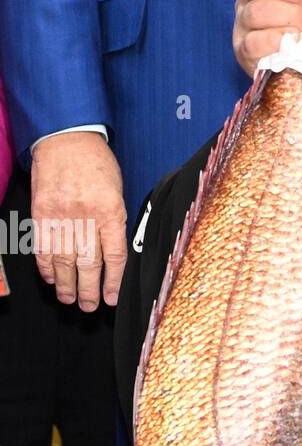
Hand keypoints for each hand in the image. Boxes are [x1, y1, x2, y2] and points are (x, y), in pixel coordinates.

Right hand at [29, 132, 126, 308]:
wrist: (66, 139)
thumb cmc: (97, 164)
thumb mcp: (117, 192)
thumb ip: (115, 222)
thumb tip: (114, 256)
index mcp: (110, 211)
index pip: (114, 256)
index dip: (112, 282)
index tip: (110, 299)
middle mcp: (85, 216)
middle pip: (88, 263)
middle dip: (89, 290)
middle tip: (89, 306)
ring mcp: (61, 216)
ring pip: (63, 259)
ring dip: (66, 284)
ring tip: (69, 299)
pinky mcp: (41, 213)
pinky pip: (43, 246)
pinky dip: (45, 265)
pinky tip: (50, 278)